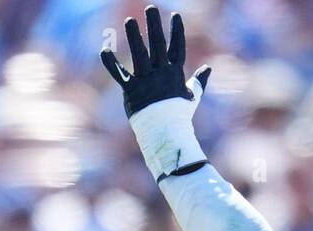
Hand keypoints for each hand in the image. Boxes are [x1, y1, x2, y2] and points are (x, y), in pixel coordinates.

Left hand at [101, 5, 210, 179]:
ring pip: (140, 55)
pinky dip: (111, 63)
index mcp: (175, 74)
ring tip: (129, 21)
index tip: (175, 15)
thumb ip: (198, 81)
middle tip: (150, 8)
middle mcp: (161, 74)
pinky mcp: (132, 91)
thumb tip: (208, 68)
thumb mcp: (192, 97)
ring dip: (134, 37)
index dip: (176, 31)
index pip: (177, 48)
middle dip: (155, 26)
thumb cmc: (179, 117)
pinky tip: (104, 49)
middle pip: (158, 45)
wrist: (167, 136)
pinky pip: (120, 74)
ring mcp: (146, 82)